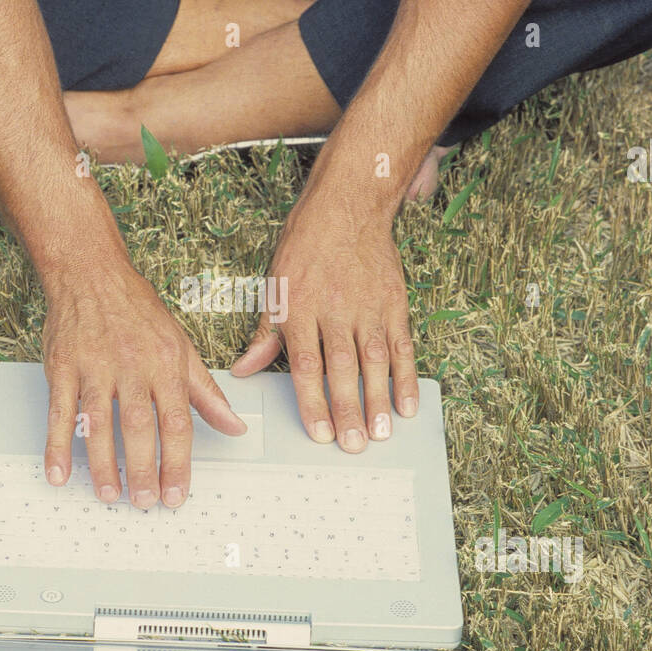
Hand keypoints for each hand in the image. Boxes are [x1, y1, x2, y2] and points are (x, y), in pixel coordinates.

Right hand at [42, 254, 245, 506]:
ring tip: (110, 494)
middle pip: (138, 425)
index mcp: (166, 364)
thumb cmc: (138, 311)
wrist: (91, 272)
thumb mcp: (182, 346)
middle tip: (144, 501)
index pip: (177, 421)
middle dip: (143, 468)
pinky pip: (59, 410)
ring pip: (98, 421)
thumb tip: (235, 426)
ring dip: (102, 462)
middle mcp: (131, 366)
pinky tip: (58, 472)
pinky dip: (56, 444)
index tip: (177, 493)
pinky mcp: (63, 366)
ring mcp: (94, 366)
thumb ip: (206, 392)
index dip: (178, 461)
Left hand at [231, 145, 417, 447]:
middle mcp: (334, 309)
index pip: (305, 363)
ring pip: (375, 360)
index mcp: (299, 308)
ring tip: (383, 432)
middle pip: (341, 367)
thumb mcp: (275, 286)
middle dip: (348, 408)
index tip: (319, 432)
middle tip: (354, 444)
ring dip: (379, 398)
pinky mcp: (394, 302)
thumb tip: (243, 371)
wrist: (347, 206)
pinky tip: (408, 403)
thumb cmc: (306, 247)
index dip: (312, 401)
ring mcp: (368, 307)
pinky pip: (402, 344)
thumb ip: (265, 333)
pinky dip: (406, 375)